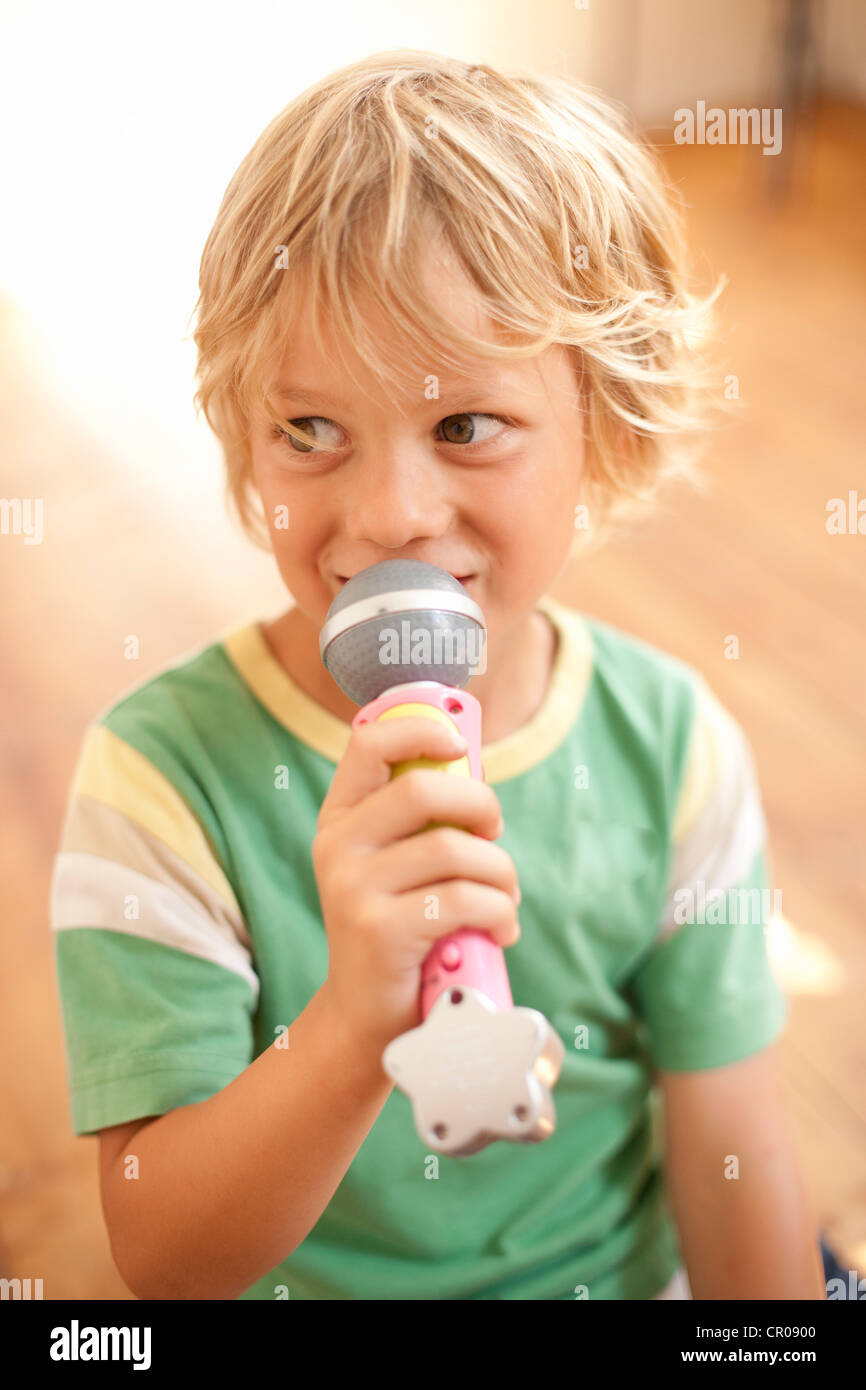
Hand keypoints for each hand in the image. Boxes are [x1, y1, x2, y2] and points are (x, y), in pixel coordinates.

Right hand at [313, 715, 520, 1054]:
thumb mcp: (398, 866)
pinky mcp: (379, 930)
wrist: (369, 1017)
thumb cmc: (402, 930)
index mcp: (340, 819)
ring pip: (454, 850)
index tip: (460, 744)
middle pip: (423, 791)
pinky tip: (500, 930)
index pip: (368, 743)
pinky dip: (499, 912)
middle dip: (481, 806)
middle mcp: (337, 847)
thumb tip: (471, 762)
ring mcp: (352, 889)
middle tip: (495, 834)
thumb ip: (422, 820)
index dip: (419, 728)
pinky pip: (463, 899)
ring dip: (501, 874)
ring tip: (504, 898)